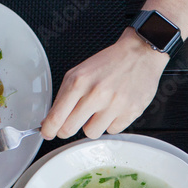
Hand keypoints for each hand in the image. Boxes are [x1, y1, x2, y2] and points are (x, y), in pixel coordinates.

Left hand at [41, 29, 168, 139]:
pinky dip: (111, 123)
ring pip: (91, 133)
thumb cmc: (109, 63)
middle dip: (66, 130)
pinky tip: (114, 109)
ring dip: (92, 126)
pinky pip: (112, 130)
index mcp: (79, 81)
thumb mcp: (80, 72)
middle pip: (70, 129)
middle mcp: (96, 94)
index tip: (47, 133)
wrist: (140, 54)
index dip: (49, 129)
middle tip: (69, 126)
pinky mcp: (130, 113)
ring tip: (98, 111)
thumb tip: (52, 120)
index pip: (57, 116)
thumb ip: (64, 96)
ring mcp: (114, 105)